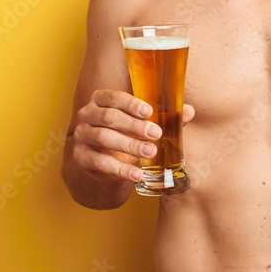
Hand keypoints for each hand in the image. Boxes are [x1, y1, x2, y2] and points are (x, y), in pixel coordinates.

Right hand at [70, 89, 194, 182]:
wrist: (104, 157)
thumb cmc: (125, 132)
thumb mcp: (142, 123)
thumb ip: (164, 116)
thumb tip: (189, 111)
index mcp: (101, 99)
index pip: (114, 97)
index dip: (131, 104)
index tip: (149, 112)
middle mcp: (88, 114)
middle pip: (110, 117)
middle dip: (134, 126)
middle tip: (156, 134)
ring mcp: (82, 135)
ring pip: (104, 138)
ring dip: (129, 145)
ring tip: (150, 152)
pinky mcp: (81, 157)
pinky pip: (100, 163)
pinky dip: (120, 169)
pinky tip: (137, 173)